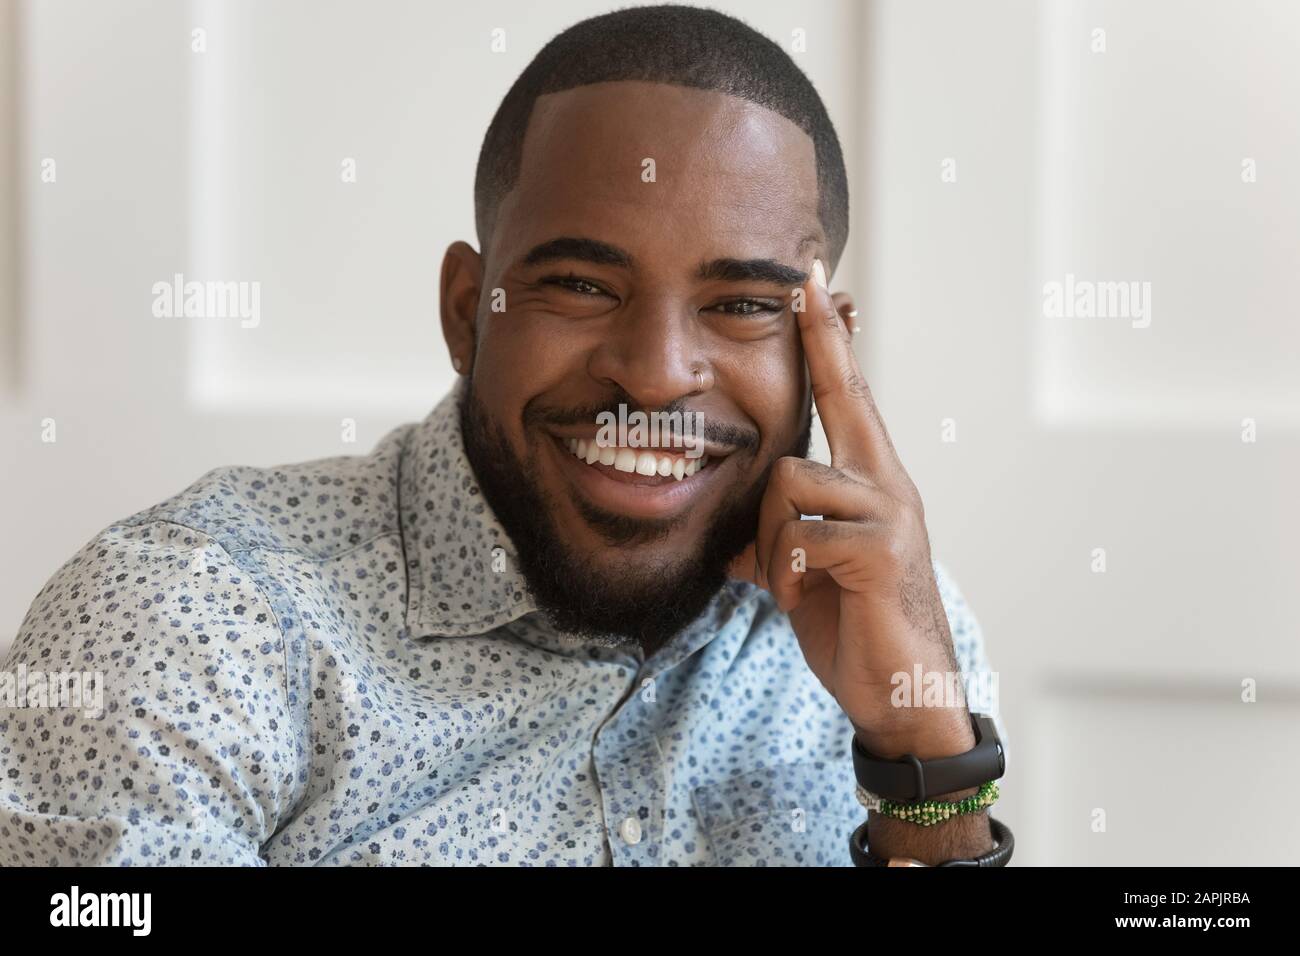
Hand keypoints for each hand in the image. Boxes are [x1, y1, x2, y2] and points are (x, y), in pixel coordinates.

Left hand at [728, 258, 973, 760]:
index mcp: (871, 484)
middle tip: (804, 281)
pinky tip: (806, 600)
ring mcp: (890, 514)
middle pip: (844, 397)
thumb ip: (782, 544)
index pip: (848, 400)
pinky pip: (800, 537)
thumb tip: (732, 550)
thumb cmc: (856, 627)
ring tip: (792, 583)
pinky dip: (786, 575)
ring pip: (790, 481)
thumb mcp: (808, 575)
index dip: (829, 343)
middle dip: (823, 338)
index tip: (813, 286)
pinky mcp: (881, 551)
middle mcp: (889, 484)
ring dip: (772, 541)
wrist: (901, 694)